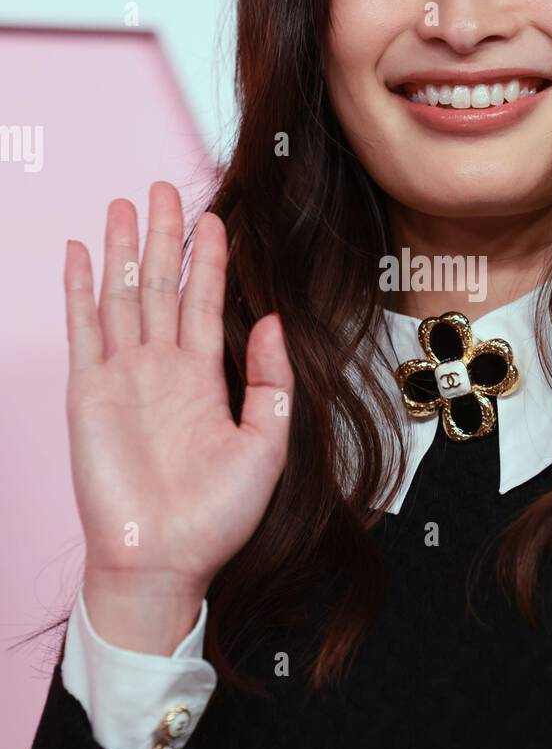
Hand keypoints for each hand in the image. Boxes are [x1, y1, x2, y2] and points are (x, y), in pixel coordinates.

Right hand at [64, 182, 292, 649]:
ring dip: (124, 250)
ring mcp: (122, 376)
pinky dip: (82, 288)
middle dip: (164, 237)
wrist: (162, 559)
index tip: (216, 220)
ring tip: (125, 204)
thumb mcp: (266, 444)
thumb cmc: (215, 516)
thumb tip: (272, 319)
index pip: (205, 302)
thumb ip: (270, 381)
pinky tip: (84, 253)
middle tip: (165, 188)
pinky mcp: (87, 391)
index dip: (209, 260)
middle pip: (162, 285)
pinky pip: (84, 328)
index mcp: (203, 378)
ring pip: (123, 295)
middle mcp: (161, 369)